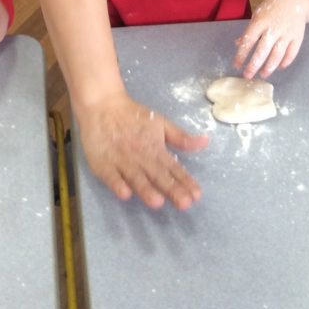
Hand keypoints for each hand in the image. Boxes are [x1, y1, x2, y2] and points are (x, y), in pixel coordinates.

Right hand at [77, 92, 208, 209]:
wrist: (102, 104)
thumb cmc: (133, 116)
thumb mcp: (160, 123)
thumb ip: (181, 137)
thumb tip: (206, 141)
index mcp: (156, 148)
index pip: (173, 168)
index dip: (185, 181)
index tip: (197, 195)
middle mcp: (141, 157)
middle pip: (157, 175)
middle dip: (171, 190)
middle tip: (184, 203)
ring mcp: (121, 161)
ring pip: (136, 177)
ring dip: (146, 190)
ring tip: (158, 202)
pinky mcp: (103, 164)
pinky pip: (111, 176)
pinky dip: (117, 184)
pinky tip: (125, 193)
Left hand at [233, 0, 306, 78]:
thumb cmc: (273, 6)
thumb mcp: (258, 13)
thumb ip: (250, 30)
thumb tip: (238, 44)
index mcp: (262, 20)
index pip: (249, 40)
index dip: (242, 54)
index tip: (236, 65)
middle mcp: (274, 28)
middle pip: (263, 50)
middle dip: (254, 65)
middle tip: (247, 76)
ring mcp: (287, 33)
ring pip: (278, 55)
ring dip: (269, 67)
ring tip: (262, 74)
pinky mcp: (298, 37)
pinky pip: (291, 53)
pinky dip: (285, 62)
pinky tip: (279, 67)